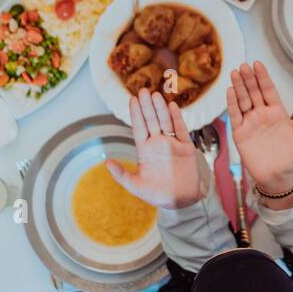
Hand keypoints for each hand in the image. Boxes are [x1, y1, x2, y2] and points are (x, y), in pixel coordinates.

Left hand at [109, 91, 201, 209]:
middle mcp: (158, 144)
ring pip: (165, 121)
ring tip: (156, 95)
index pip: (139, 127)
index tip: (132, 99)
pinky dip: (177, 118)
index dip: (136, 114)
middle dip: (147, 106)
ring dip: (160, 109)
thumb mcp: (135, 186)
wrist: (181, 201)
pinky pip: (181, 129)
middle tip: (143, 90)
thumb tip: (106, 162)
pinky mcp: (186, 148)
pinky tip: (172, 106)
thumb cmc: (157, 194)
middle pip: (151, 120)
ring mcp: (172, 144)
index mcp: (145, 150)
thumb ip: (121, 175)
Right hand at [226, 62, 292, 207]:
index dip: (263, 77)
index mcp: (277, 112)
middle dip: (249, 79)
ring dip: (239, 86)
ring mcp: (250, 123)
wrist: (278, 177)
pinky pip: (235, 115)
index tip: (257, 64)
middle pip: (254, 92)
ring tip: (235, 72)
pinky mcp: (240, 133)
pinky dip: (232, 103)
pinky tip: (230, 90)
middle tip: (244, 65)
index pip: (268, 90)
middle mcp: (262, 114)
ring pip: (243, 100)